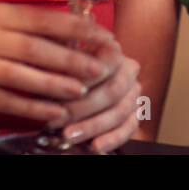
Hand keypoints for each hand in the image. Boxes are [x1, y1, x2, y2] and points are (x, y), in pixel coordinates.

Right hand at [0, 2, 113, 121]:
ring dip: (53, 85)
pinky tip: (56, 112)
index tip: (104, 38)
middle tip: (98, 69)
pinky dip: (33, 108)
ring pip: (18, 75)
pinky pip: (5, 100)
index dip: (76, 28)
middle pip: (32, 47)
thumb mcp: (12, 34)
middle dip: (70, 59)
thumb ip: (45, 32)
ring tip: (81, 92)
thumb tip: (92, 32)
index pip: (42, 17)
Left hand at [54, 39, 141, 153]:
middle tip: (57, 120)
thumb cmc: (66, 68)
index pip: (106, 63)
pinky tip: (95, 145)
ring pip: (119, 112)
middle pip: (111, 91)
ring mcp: (134, 94)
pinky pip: (129, 128)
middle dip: (81, 108)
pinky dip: (112, 139)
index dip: (85, 78)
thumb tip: (52, 44)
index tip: (62, 89)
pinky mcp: (136, 115)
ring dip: (92, 126)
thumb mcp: (61, 53)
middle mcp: (129, 70)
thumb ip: (60, 48)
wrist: (82, 83)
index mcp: (114, 50)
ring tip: (69, 135)